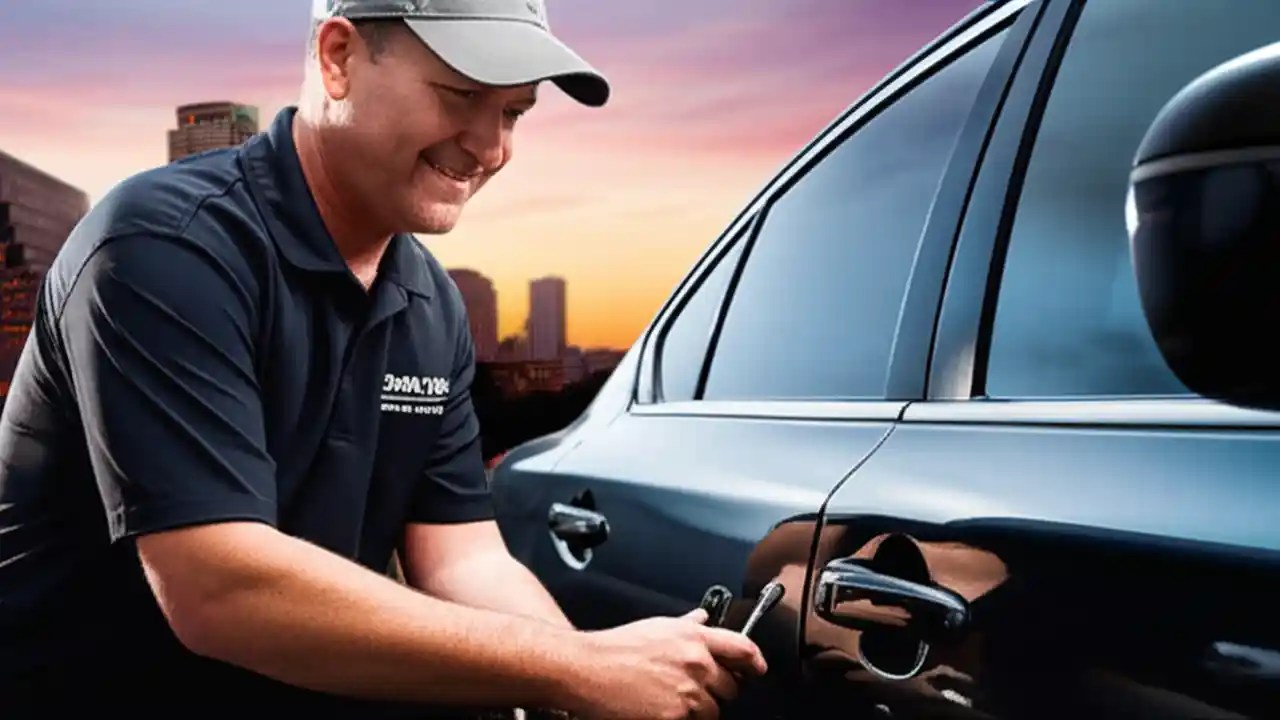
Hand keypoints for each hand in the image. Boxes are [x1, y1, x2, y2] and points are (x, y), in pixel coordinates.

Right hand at [566, 608, 767, 719]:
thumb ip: (687, 625)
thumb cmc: (616, 647)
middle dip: (718, 691)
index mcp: (694, 637)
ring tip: (671, 701)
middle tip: (695, 690)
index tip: (756, 670)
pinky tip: (661, 710)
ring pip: (713, 710)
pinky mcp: (676, 716)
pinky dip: (681, 719)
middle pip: (731, 686)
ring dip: (699, 709)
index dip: (755, 662)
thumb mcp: (657, 626)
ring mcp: (688, 691)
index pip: (743, 648)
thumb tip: (702, 618)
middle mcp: (697, 662)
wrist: (587, 669)